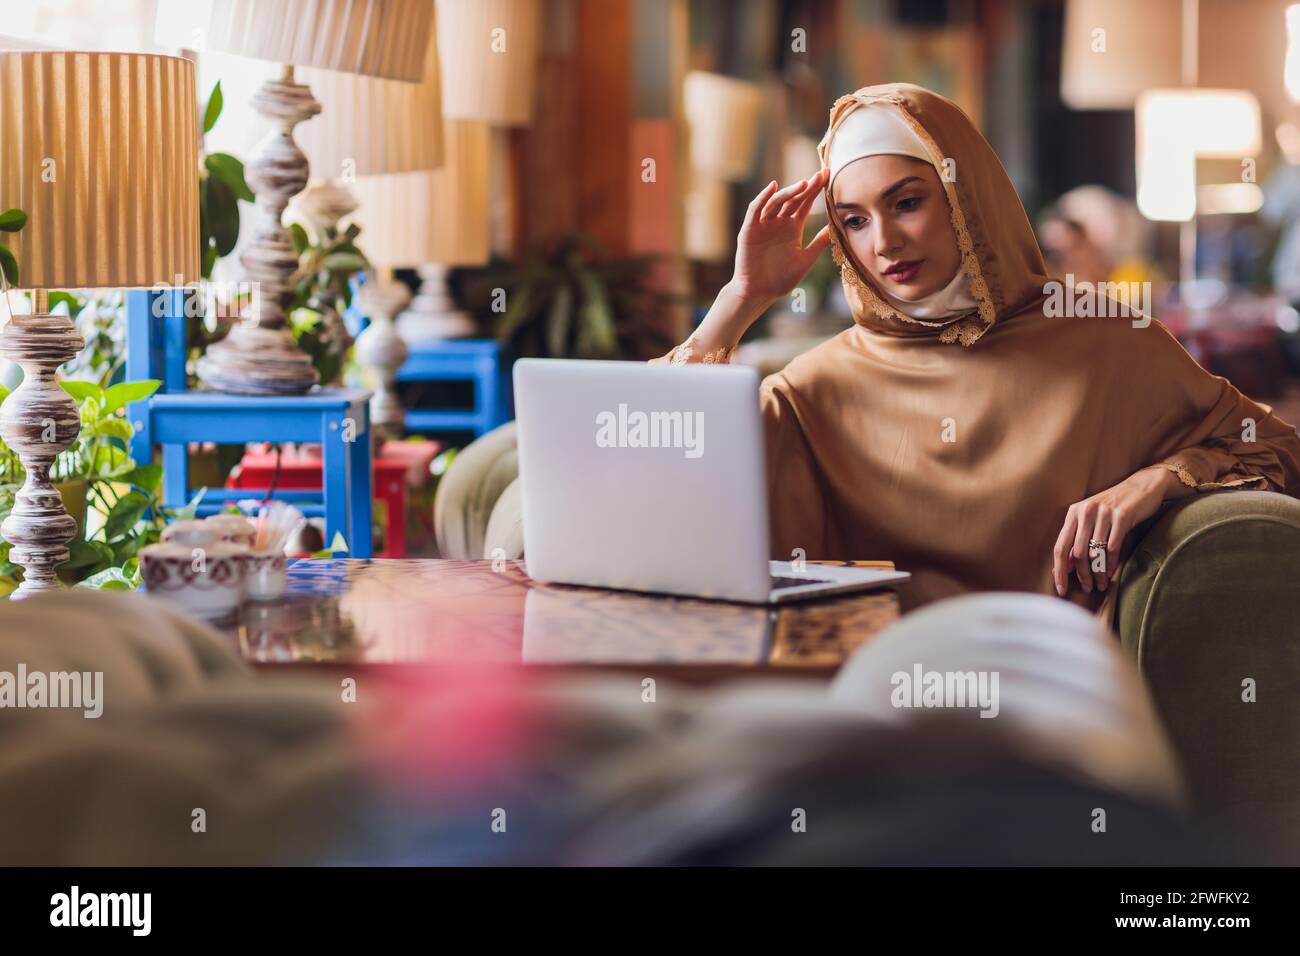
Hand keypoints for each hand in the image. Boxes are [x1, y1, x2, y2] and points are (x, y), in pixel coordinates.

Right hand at [731, 169, 832, 304]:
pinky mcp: (749, 229)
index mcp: (792, 227)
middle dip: (806, 186)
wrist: (759, 293)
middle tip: (821, 175)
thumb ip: (819, 242)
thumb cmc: (780, 280)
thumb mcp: (806, 259)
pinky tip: (773, 187)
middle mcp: (778, 222)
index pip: (805, 204)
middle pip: (793, 199)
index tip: (829, 177)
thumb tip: (838, 227)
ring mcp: (763, 224)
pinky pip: (755, 209)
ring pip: (776, 202)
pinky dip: (763, 197)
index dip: (816, 190)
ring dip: (789, 191)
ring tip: (804, 184)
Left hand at [1052, 466, 1180, 595]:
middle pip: (1076, 552)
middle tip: (1087, 588)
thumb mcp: (1092, 519)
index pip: (1060, 546)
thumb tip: (1067, 567)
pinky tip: (1111, 573)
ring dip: (1097, 573)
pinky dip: (1111, 564)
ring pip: (1095, 552)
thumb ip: (1077, 539)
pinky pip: (1113, 547)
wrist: (1142, 486)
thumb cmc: (1114, 507)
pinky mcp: (1122, 516)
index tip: (1061, 588)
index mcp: (1074, 513)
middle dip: (1081, 575)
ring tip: (1100, 585)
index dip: (1059, 570)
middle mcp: (1086, 511)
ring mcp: (1104, 513)